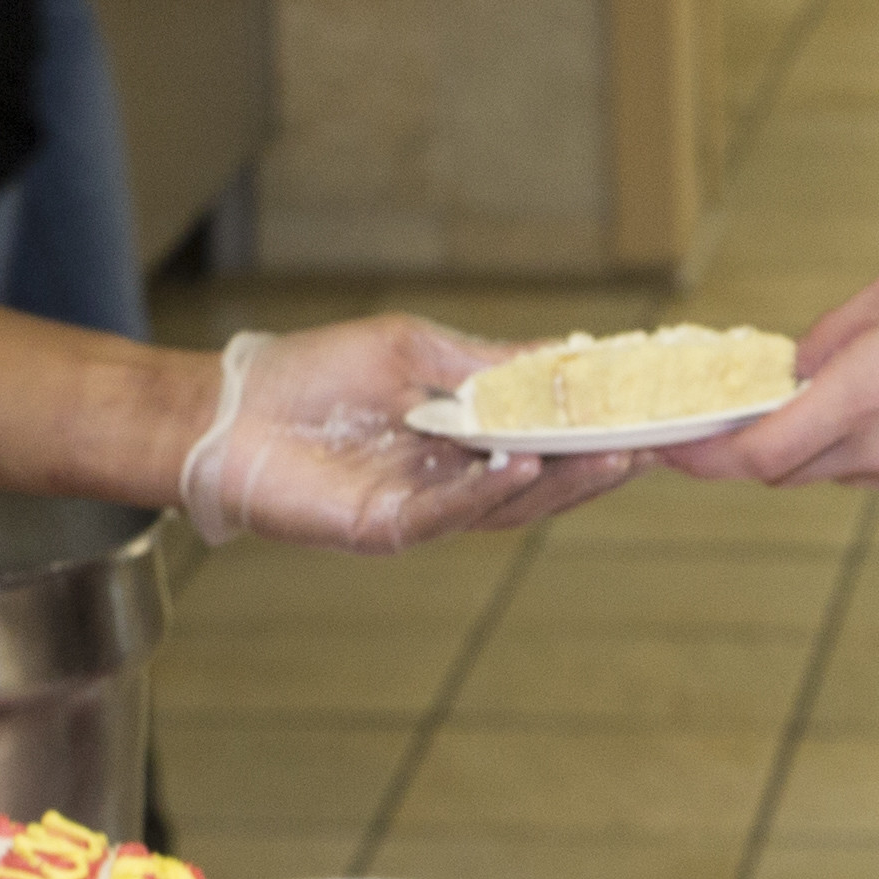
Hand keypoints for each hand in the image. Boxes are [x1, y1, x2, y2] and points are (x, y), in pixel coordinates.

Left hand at [187, 318, 635, 551]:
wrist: (226, 411)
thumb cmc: (310, 375)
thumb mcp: (414, 349)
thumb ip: (486, 365)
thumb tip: (565, 357)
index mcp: (459, 443)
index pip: (544, 445)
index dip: (595, 435)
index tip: (650, 415)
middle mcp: (448, 484)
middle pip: (541, 485)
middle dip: (596, 466)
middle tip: (651, 443)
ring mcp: (419, 512)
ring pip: (507, 506)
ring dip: (559, 481)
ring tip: (609, 454)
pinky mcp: (384, 529)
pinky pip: (450, 514)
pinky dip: (490, 489)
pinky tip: (523, 463)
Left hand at [661, 261, 878, 499]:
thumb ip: (833, 332)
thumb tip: (795, 367)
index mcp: (859, 397)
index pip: (756, 453)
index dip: (702, 458)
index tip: (669, 448)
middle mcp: (877, 449)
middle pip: (783, 469)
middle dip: (750, 446)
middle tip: (729, 416)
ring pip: (832, 472)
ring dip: (813, 444)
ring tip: (832, 395)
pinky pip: (878, 473)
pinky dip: (864, 447)